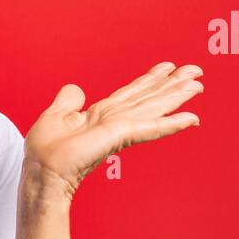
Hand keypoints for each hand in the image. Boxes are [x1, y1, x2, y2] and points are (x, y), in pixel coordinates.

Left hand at [23, 61, 203, 201]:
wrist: (41, 171)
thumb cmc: (44, 152)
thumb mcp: (54, 116)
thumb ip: (68, 101)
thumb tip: (76, 90)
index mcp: (100, 116)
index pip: (131, 94)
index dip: (150, 80)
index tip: (168, 67)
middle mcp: (113, 121)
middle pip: (148, 98)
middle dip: (172, 85)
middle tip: (196, 71)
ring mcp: (118, 129)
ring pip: (154, 108)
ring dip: (176, 96)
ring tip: (197, 86)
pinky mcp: (118, 136)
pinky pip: (150, 128)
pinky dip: (171, 123)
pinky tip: (191, 118)